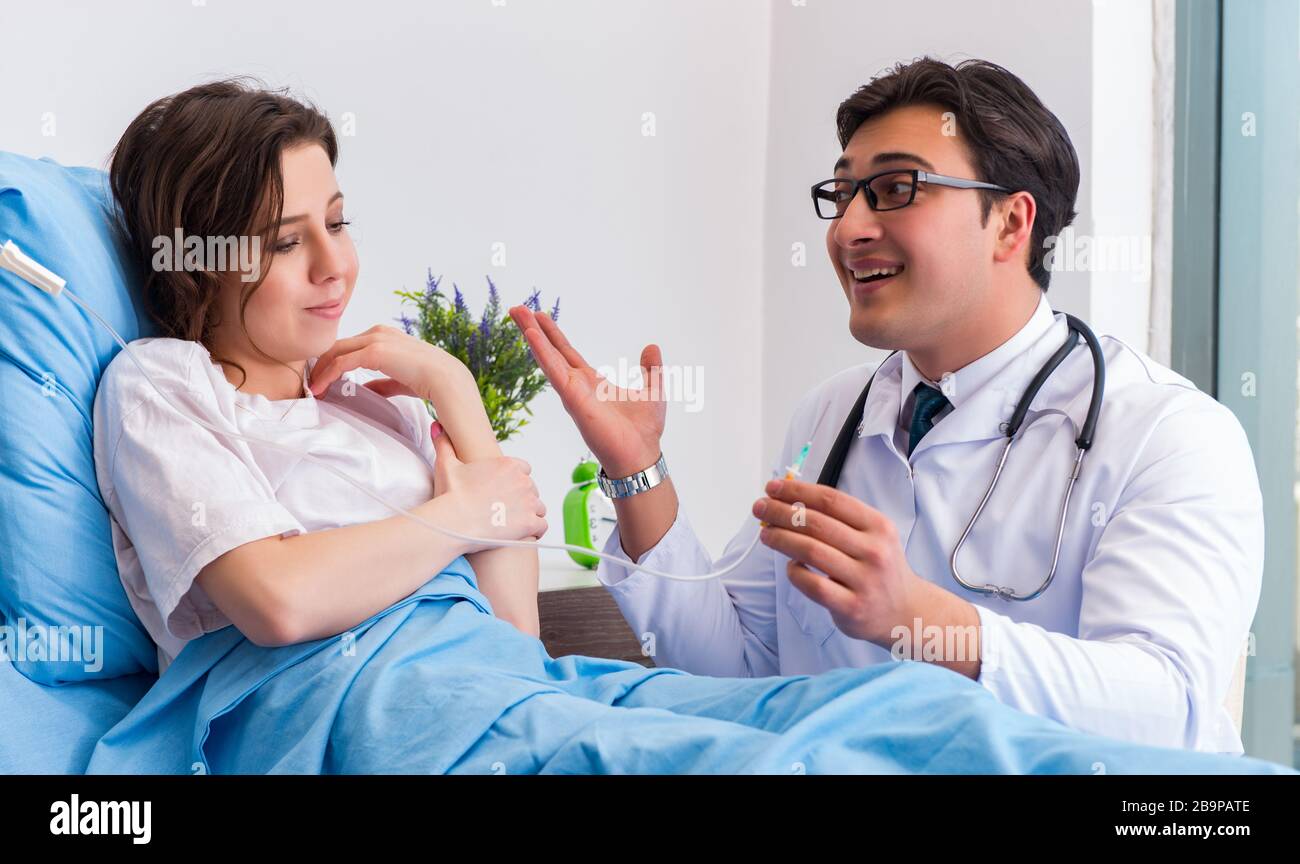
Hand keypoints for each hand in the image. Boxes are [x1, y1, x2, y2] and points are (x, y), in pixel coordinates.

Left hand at [308, 325, 471, 399]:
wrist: (445, 379)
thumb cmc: (429, 380)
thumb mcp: (400, 379)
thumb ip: (383, 382)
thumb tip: (368, 389)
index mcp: (385, 336)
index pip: (350, 345)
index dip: (333, 361)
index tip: (323, 378)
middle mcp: (377, 333)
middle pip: (337, 345)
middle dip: (321, 364)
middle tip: (312, 382)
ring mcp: (375, 340)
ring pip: (335, 351)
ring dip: (320, 370)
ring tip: (313, 387)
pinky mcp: (373, 351)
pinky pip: (341, 362)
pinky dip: (326, 375)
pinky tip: (320, 388)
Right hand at [428, 421, 546, 552]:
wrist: (454, 522)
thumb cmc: (451, 495)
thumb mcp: (446, 465)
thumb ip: (444, 443)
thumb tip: (437, 426)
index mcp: (509, 465)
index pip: (524, 469)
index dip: (515, 480)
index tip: (505, 491)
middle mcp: (523, 481)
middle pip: (531, 489)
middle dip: (522, 499)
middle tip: (506, 510)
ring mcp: (529, 502)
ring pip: (538, 508)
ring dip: (529, 515)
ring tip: (514, 523)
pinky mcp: (530, 523)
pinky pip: (542, 526)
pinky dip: (535, 532)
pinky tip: (523, 535)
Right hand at [508, 305, 664, 477]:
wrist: (642, 455)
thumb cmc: (644, 431)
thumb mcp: (653, 389)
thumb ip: (651, 368)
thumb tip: (652, 347)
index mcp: (592, 383)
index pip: (566, 353)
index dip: (552, 334)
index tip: (539, 315)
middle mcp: (577, 386)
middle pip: (550, 352)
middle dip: (533, 329)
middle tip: (516, 308)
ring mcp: (572, 392)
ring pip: (547, 358)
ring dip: (532, 335)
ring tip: (517, 313)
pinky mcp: (573, 399)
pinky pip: (554, 372)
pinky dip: (542, 352)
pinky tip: (531, 335)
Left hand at [752, 477, 924, 645]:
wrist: (907, 612)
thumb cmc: (880, 569)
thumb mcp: (874, 536)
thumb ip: (840, 520)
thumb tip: (792, 501)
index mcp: (878, 526)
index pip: (831, 500)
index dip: (798, 491)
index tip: (773, 488)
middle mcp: (873, 550)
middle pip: (817, 524)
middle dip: (781, 512)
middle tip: (760, 508)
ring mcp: (863, 580)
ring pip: (811, 551)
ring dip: (781, 539)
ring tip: (765, 534)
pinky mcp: (852, 607)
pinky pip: (812, 584)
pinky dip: (795, 572)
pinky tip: (790, 566)